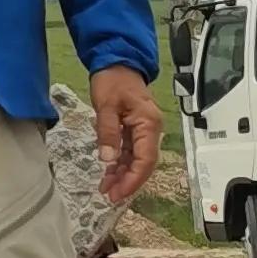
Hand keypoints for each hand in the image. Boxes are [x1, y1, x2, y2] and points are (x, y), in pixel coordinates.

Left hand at [92, 67, 160, 203]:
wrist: (116, 61)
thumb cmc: (113, 80)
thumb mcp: (106, 104)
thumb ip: (108, 132)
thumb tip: (108, 159)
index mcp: (148, 124)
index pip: (145, 160)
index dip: (133, 179)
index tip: (118, 192)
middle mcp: (150, 130)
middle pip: (143, 164)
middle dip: (128, 181)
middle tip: (110, 195)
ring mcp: (143, 131)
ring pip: (136, 160)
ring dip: (122, 175)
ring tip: (106, 188)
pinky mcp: (134, 130)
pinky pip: (129, 152)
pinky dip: (119, 163)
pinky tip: (108, 173)